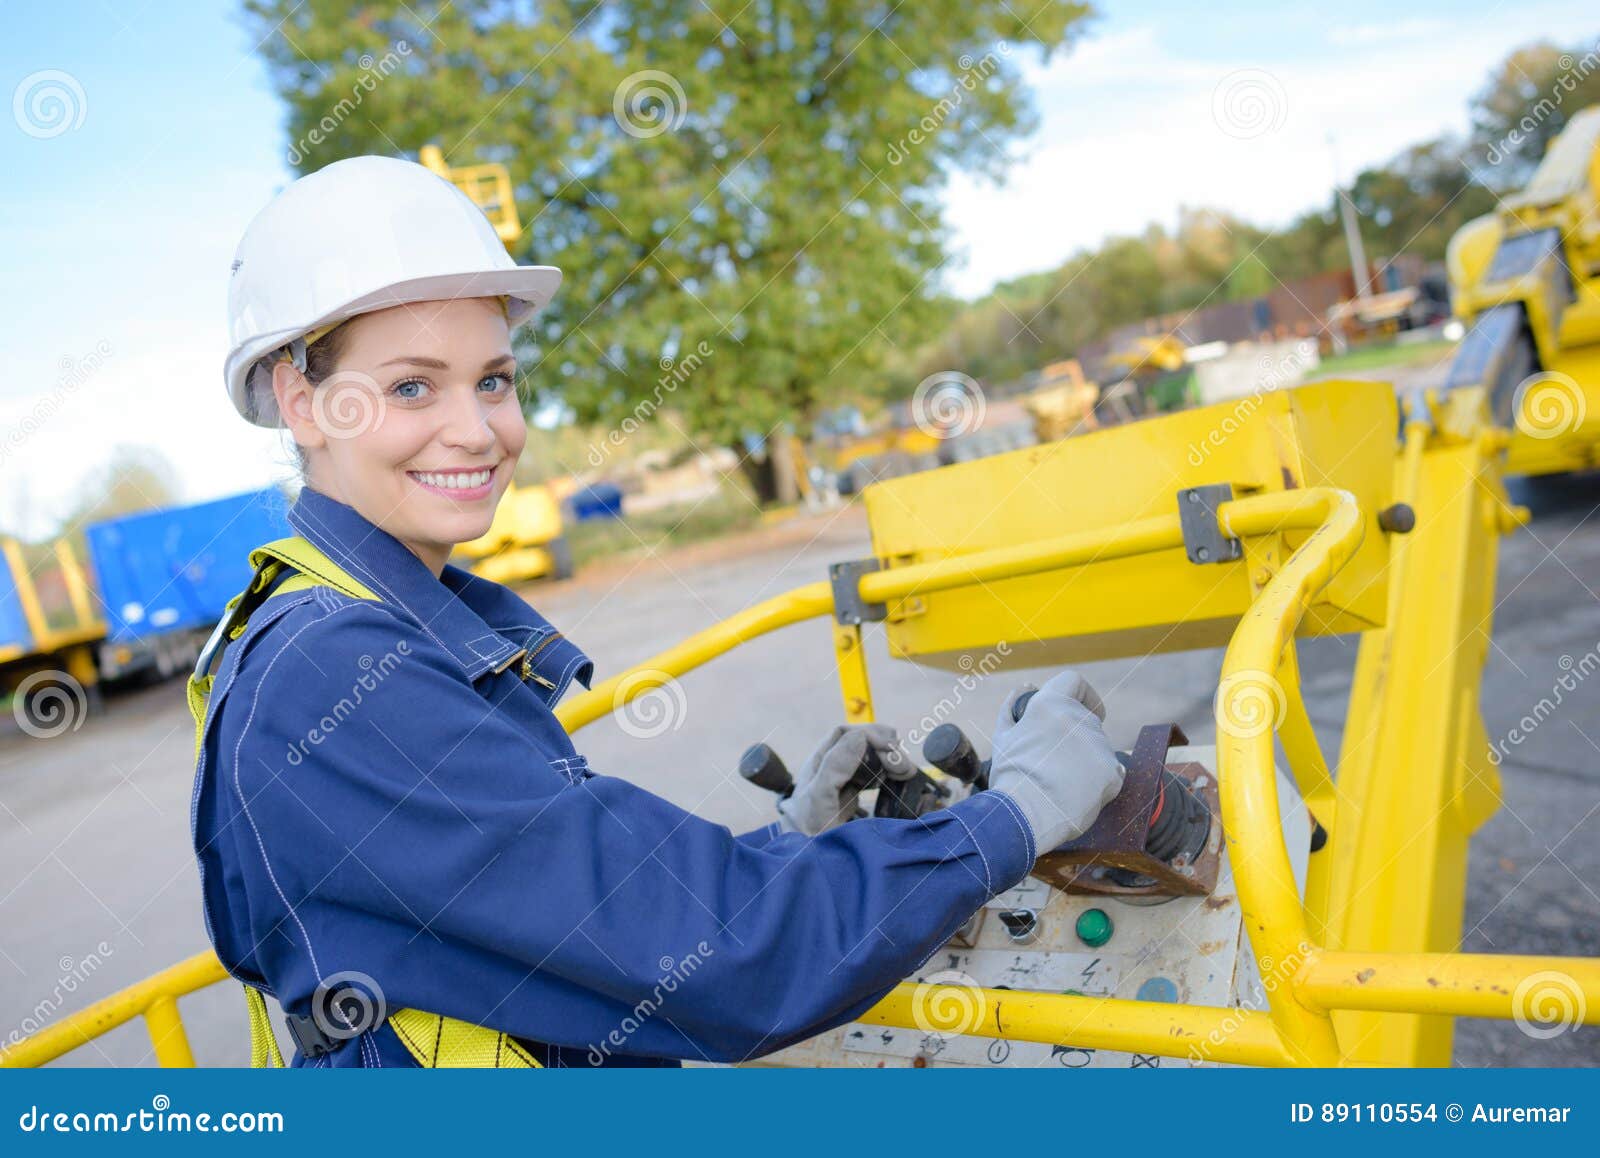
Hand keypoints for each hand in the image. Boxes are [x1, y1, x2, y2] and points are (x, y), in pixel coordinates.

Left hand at [776, 723, 913, 835]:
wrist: (805, 875)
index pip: (843, 735)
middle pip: (857, 744)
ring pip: (864, 760)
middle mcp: (824, 774)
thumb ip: (835, 767)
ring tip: (904, 772)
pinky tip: (895, 782)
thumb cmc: (806, 840)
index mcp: (816, 768)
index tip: (894, 752)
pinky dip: (883, 775)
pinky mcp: (845, 803)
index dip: (870, 736)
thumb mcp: (819, 801)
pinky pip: (866, 779)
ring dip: (886, 761)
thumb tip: (860, 736)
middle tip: (904, 768)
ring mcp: (836, 788)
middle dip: (883, 749)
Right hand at [986, 670, 1123, 852]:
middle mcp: (1079, 719)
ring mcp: (1099, 745)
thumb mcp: (1003, 737)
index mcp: (1051, 705)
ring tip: (1063, 782)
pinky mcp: (1112, 771)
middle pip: (1088, 719)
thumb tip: (1025, 687)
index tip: (1077, 707)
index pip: (1074, 681)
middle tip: (1055, 761)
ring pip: (1099, 746)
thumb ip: (1013, 707)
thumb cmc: (1011, 777)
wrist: (1025, 817)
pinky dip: (1098, 780)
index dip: (1078, 693)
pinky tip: (1078, 792)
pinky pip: (1111, 770)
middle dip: (1076, 735)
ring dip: (1086, 759)